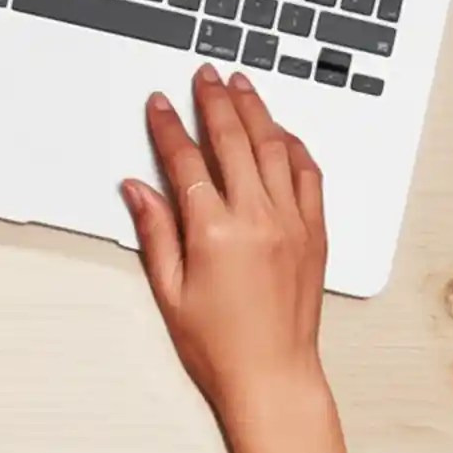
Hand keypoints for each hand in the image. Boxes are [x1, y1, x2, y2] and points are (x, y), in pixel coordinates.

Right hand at [121, 64, 346, 452]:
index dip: (168, 126)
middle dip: (215, 101)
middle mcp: (257, 218)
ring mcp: (292, 222)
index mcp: (214, 231)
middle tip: (204, 75)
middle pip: (233, 140)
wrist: (273, 377)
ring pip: (273, 147)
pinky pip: (307, 174)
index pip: (186, 160)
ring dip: (256, 110)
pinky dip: (293, 146)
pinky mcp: (315, 232)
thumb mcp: (170, 290)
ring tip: (241, 84)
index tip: (159, 103)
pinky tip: (281, 131)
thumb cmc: (219, 345)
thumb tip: (138, 187)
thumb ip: (155, 231)